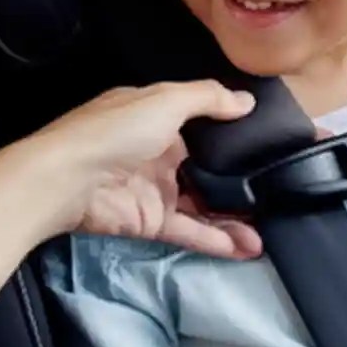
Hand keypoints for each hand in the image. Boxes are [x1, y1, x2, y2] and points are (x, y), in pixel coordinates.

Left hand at [24, 80, 262, 258]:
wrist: (66, 179)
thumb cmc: (115, 130)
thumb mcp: (165, 100)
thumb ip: (208, 99)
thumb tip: (246, 101)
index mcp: (159, 117)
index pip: (204, 124)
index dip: (234, 133)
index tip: (271, 142)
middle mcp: (160, 153)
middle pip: (208, 168)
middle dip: (240, 180)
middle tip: (280, 190)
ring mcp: (156, 189)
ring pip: (204, 203)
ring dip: (235, 215)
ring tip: (271, 227)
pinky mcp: (151, 222)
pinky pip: (191, 230)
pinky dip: (217, 239)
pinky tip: (248, 247)